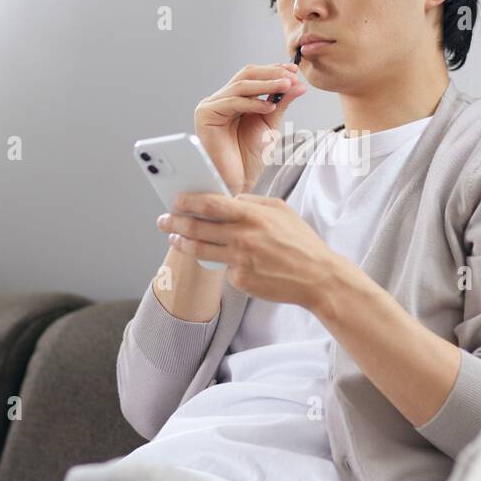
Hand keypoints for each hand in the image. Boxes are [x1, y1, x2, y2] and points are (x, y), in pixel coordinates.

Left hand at [156, 192, 341, 310]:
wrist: (317, 277)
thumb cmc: (301, 242)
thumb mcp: (281, 210)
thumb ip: (253, 202)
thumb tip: (230, 200)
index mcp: (252, 215)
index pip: (209, 204)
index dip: (187, 201)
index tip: (175, 201)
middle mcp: (242, 237)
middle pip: (196, 228)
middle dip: (174, 223)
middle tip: (163, 221)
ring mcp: (239, 260)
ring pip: (200, 250)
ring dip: (183, 243)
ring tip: (175, 239)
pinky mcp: (240, 280)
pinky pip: (223, 268)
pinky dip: (222, 263)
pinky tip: (228, 260)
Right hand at [194, 62, 307, 195]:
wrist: (238, 181)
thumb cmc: (250, 157)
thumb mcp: (271, 123)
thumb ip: (281, 102)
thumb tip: (298, 83)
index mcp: (234, 99)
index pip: (253, 76)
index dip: (273, 70)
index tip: (293, 71)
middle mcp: (220, 100)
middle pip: (246, 75)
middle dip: (271, 73)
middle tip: (291, 76)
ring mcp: (211, 106)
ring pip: (241, 85)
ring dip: (266, 84)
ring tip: (286, 86)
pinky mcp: (205, 115)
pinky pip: (232, 102)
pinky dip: (253, 102)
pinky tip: (269, 107)